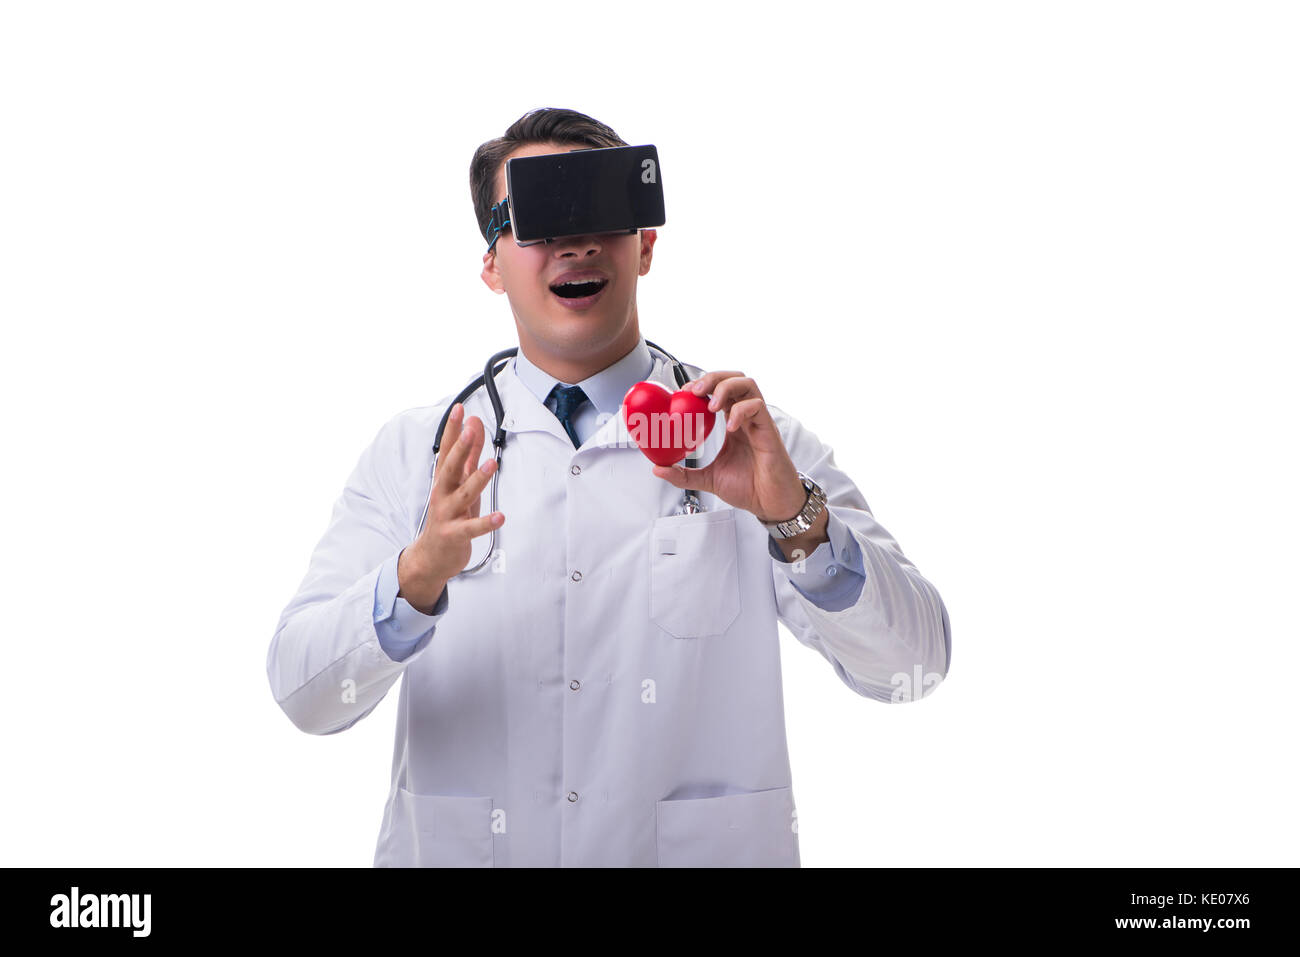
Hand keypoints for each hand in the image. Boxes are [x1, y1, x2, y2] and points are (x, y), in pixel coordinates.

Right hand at [398, 403, 502, 611]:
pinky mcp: (454, 535)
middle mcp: (442, 494)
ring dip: (477, 479)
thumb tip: (474, 426)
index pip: (447, 450)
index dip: (453, 429)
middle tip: (470, 428)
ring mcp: (447, 514)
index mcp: (444, 480)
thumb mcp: (460, 483)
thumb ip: (469, 455)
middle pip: (450, 467)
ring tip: (492, 464)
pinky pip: (471, 528)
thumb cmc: (449, 515)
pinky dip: (486, 522)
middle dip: (460, 447)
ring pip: (463, 494)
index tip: (459, 408)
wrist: (431, 556)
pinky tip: (500, 516)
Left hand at [651, 371, 815, 528]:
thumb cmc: (749, 488)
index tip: (682, 393)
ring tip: (711, 404)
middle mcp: (747, 418)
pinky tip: (730, 426)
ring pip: (748, 385)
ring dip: (726, 387)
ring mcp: (759, 422)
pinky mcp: (769, 432)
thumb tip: (658, 469)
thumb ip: (684, 475)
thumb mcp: (708, 479)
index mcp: (733, 424)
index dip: (701, 386)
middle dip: (713, 378)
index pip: (719, 391)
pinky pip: (758, 407)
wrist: (771, 504)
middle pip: (734, 379)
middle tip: (694, 390)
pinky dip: (741, 411)